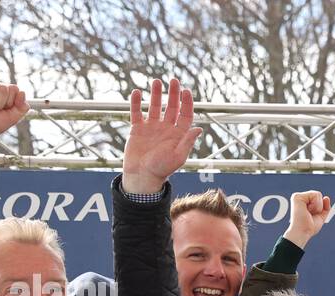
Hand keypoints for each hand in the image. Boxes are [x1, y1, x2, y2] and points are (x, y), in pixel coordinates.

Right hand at [123, 78, 201, 194]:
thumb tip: (199, 128)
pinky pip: (137, 113)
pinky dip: (136, 103)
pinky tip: (136, 92)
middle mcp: (166, 128)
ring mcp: (152, 128)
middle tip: (174, 80)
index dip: (187, 103)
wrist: (142, 176)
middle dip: (173, 94)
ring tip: (156, 82)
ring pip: (154, 106)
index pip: (185, 115)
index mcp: (178, 134)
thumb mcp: (178, 156)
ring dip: (156, 94)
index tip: (186, 91)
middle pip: (171, 107)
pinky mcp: (138, 129)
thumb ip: (187, 141)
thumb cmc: (162, 169)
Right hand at [284, 190, 330, 247]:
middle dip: (319, 207)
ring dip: (317, 207)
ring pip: (318, 194)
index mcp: (304, 202)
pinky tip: (307, 210)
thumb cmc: (309, 227)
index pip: (318, 198)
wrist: (303, 232)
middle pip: (318, 195)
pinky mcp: (297, 197)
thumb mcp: (321, 216)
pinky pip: (315, 195)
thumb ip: (325, 207)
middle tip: (310, 215)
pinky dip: (316, 205)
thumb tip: (326, 198)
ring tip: (308, 213)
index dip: (320, 208)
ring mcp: (297, 196)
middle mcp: (300, 198)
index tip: (312, 215)